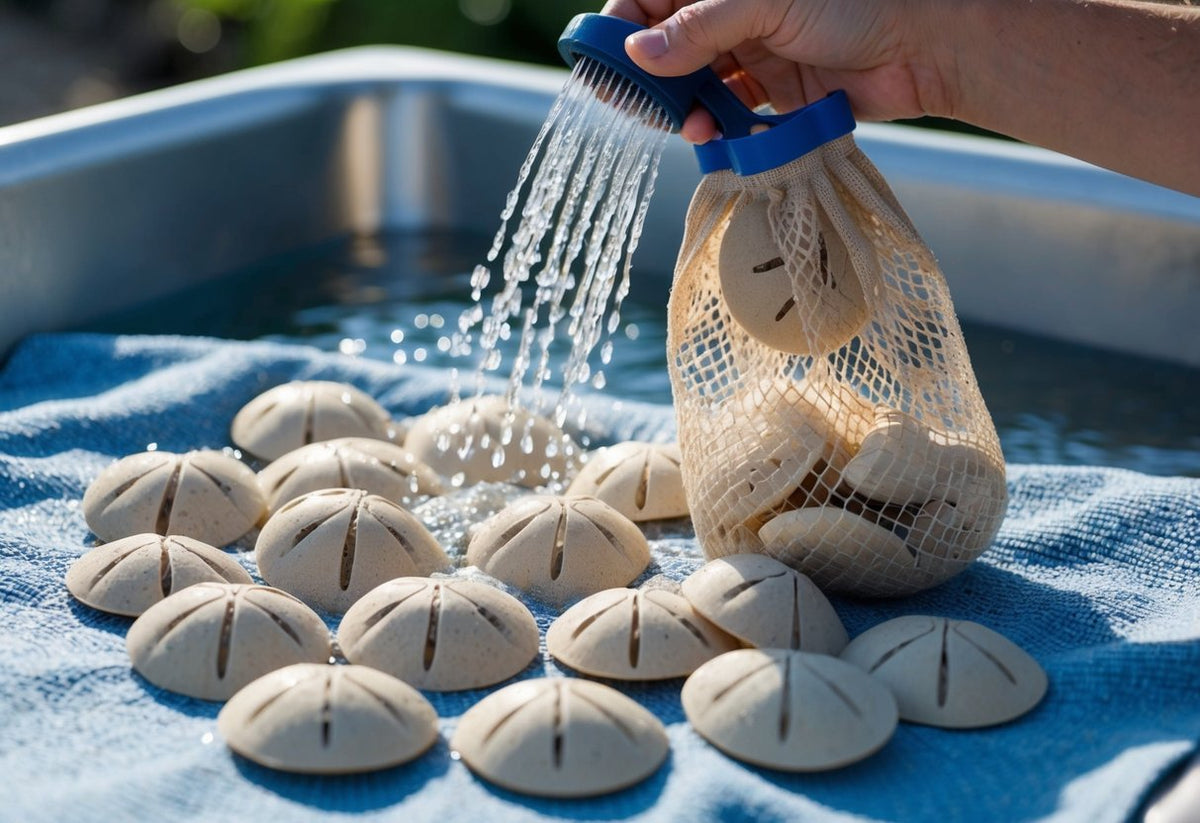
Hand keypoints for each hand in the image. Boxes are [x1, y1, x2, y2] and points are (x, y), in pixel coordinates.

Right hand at [600, 0, 952, 142]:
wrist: (925, 47)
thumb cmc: (857, 3)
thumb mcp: (767, 3)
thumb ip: (701, 28)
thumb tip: (640, 51)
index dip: (627, 21)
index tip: (606, 54)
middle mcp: (738, 13)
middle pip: (671, 42)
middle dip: (649, 73)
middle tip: (632, 101)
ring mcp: (756, 52)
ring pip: (696, 81)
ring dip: (681, 104)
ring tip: (680, 122)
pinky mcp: (775, 94)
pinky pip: (729, 111)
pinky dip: (714, 124)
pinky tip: (707, 132)